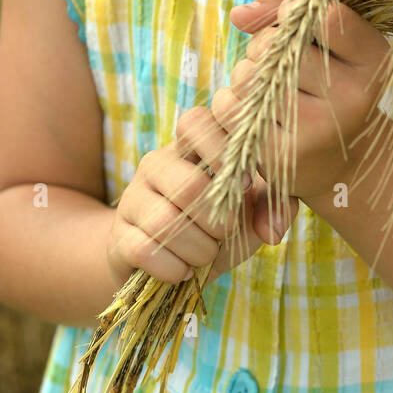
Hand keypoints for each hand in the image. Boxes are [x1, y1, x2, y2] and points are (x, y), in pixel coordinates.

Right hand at [106, 137, 294, 290]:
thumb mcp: (248, 213)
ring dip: (199, 249)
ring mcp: (133, 198)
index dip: (224, 152)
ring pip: (166, 222)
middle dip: (218, 221)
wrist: (164, 264)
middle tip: (226, 233)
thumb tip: (273, 229)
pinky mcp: (119, 235)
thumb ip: (272, 208)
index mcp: (189, 147)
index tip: (245, 183)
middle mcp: (156, 164)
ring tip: (206, 255)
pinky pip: (145, 250)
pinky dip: (174, 269)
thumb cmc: (214, 229)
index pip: (196, 122)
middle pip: (189, 185)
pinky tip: (182, 271)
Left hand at [220, 0, 392, 204]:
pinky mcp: (281, 156)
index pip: (326, 17)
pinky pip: (228, 107)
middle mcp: (351, 97)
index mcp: (372, 60)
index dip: (293, 11)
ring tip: (270, 89)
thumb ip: (285, 9)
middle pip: (274, 45)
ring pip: (246, 76)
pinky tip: (255, 110)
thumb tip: (239, 15)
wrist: (342, 162)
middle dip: (262, 44)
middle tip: (278, 62)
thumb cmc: (328, 83)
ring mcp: (317, 130)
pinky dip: (230, 100)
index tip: (288, 21)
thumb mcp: (328, 41)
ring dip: (245, 74)